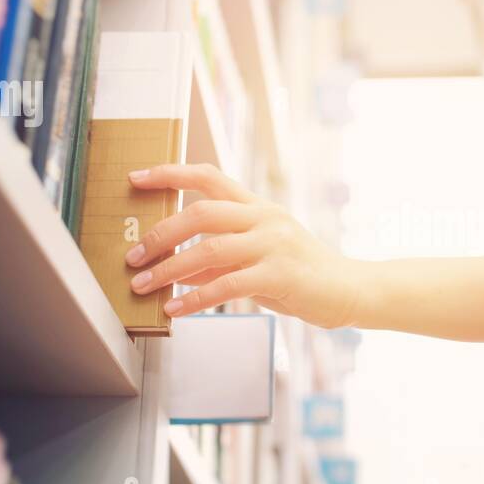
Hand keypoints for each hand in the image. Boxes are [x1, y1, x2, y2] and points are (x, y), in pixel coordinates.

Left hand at [124, 163, 362, 326]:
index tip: (136, 178)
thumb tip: (173, 270)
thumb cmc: (301, 275)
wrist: (350, 290)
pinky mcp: (280, 274)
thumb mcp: (257, 259)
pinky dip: (195, 298)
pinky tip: (176, 310)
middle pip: (201, 212)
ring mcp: (274, 244)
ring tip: (144, 286)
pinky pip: (227, 285)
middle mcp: (265, 218)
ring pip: (209, 249)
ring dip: (169, 269)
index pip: (209, 177)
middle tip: (133, 256)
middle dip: (160, 234)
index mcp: (258, 207)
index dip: (170, 173)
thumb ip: (218, 260)